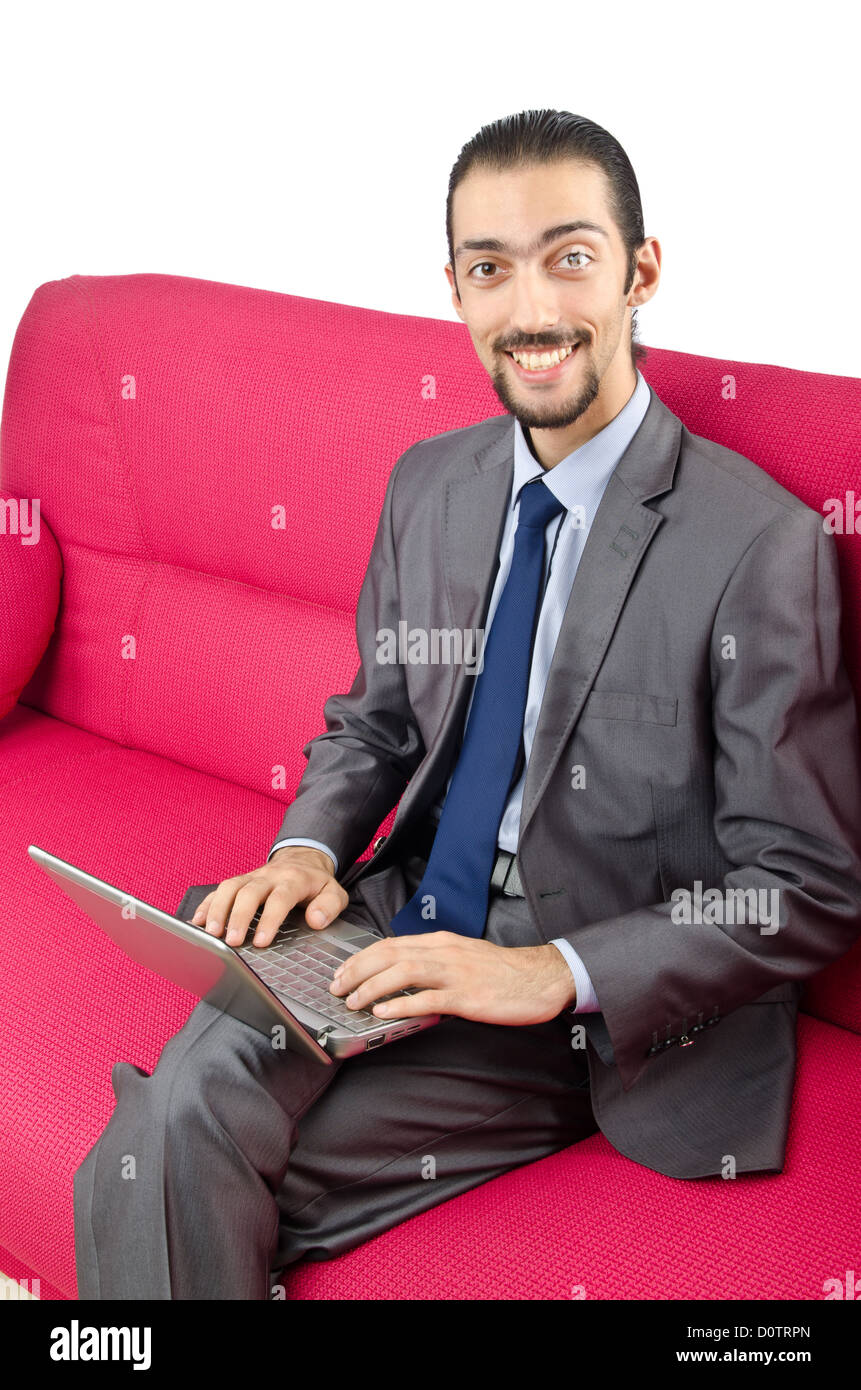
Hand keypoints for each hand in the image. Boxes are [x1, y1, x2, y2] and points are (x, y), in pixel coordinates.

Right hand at [189, 847, 348, 947]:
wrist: (303, 858)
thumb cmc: (316, 882)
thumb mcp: (334, 893)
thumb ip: (329, 907)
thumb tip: (315, 920)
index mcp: (294, 880)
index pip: (280, 898)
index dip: (269, 919)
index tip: (260, 941)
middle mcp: (269, 876)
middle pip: (249, 892)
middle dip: (238, 916)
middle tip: (231, 941)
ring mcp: (251, 877)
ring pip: (230, 887)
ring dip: (218, 910)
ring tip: (210, 934)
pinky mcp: (240, 881)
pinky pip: (219, 889)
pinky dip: (207, 905)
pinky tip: (197, 922)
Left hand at [328, 932, 576, 1025]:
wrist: (542, 977)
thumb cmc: (503, 971)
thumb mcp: (464, 956)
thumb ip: (435, 961)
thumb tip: (402, 974)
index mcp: (442, 942)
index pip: (391, 944)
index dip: (362, 958)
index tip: (342, 971)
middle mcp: (444, 952)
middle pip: (390, 954)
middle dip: (357, 971)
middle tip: (336, 987)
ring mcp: (456, 973)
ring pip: (403, 972)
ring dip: (372, 987)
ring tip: (353, 1002)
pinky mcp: (467, 996)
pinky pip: (427, 999)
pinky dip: (401, 1005)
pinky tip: (384, 1013)